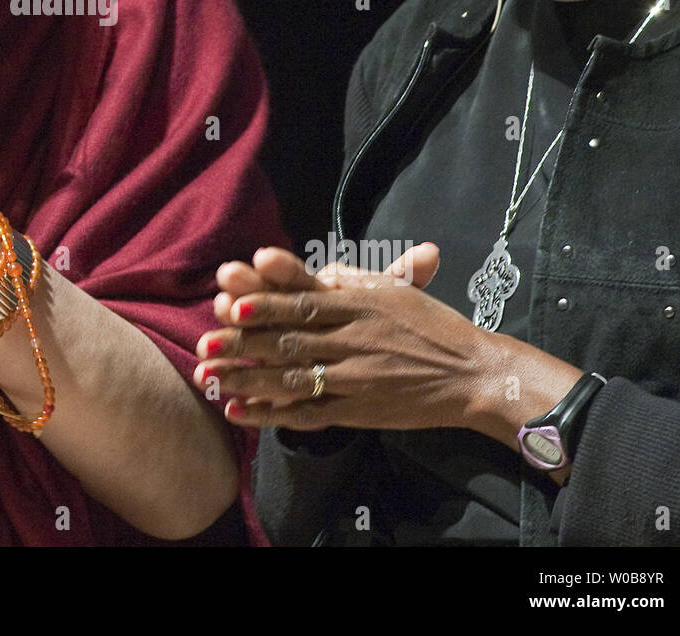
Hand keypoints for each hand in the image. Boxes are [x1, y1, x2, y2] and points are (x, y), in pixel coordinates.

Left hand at [194, 244, 498, 432]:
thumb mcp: (396, 291)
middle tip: (205, 342)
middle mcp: (355, 339)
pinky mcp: (358, 411)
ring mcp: (355, 377)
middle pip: (291, 339)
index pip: (306, 300)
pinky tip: (238, 411)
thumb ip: (353, 277)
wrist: (474, 374)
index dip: (269, 301)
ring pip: (293, 378)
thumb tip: (318, 266)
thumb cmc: (432, 326)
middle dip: (244, 342)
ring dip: (247, 378)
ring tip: (209, 376)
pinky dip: (272, 414)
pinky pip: (309, 413)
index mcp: (361, 303)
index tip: (233, 300)